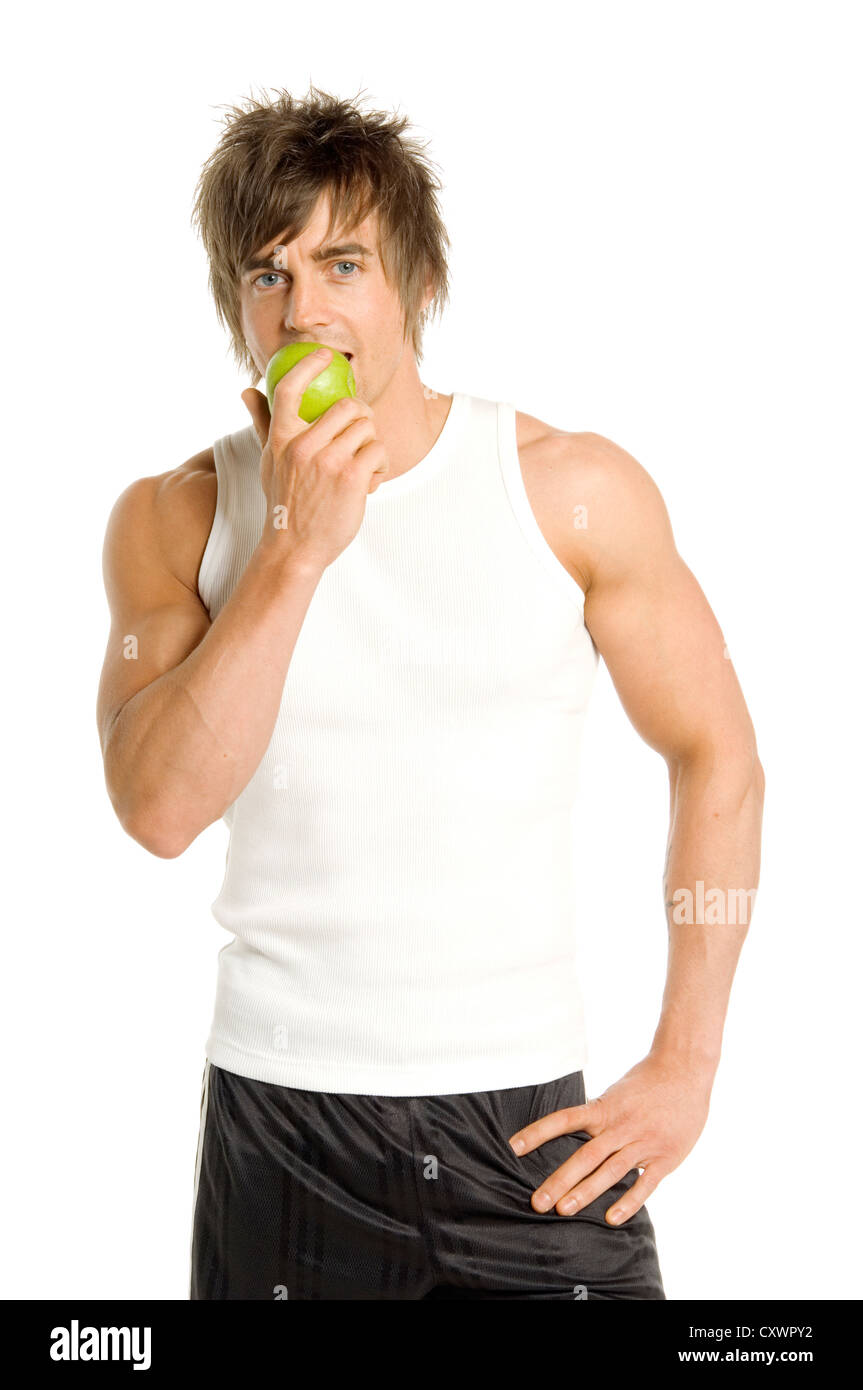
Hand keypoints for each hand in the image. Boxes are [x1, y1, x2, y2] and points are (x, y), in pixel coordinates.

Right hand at [242, 347, 389, 572]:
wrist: (295, 549)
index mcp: (282, 438)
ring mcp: (329, 461)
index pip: (289, 388)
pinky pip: (378, 451)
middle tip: (362, 432)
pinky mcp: (352, 478)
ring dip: (372, 444)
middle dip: (362, 416)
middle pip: (348, 405)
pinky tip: (370, 481)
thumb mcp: (268, 462)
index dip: (309, 365)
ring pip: (368, 427)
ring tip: (364, 464)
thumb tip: (248, 390)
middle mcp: (303, 446)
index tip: (325, 356)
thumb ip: (262, 424)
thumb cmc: (283, 503)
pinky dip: (380, 464)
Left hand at [507, 1050, 714, 1224]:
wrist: (684, 1069)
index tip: (514, 1148)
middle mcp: (620, 1126)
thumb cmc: (647, 1081)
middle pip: (584, 1156)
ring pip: (610, 1171)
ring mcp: (643, 1142)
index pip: (564, 1120)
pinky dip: (628, 1202)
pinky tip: (611, 1218)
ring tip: (564, 1211)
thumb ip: (597, 1115)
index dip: (538, 1133)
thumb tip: (571, 1130)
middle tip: (537, 1202)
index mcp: (604, 1108)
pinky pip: (644, 1184)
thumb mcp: (615, 1093)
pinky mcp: (665, 1157)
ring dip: (586, 1192)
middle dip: (559, 1180)